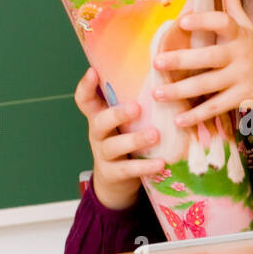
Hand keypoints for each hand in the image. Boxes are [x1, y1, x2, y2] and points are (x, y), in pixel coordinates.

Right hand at [74, 66, 166, 210]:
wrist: (117, 181)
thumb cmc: (128, 140)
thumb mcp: (127, 122)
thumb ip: (138, 102)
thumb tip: (167, 73)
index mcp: (100, 116)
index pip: (85, 100)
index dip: (86, 86)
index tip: (93, 71)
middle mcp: (98, 134)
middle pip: (100, 121)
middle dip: (117, 114)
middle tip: (137, 107)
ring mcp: (103, 155)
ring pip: (114, 146)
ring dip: (134, 140)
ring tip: (155, 135)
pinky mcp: (113, 174)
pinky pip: (127, 170)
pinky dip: (144, 167)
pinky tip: (161, 164)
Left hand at [151, 0, 252, 126]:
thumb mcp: (247, 25)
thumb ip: (230, 0)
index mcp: (238, 34)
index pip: (223, 22)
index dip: (204, 21)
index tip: (182, 22)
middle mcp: (240, 55)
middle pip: (209, 57)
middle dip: (181, 60)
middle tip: (157, 63)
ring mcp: (241, 78)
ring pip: (208, 85)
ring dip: (181, 91)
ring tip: (158, 94)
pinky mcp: (242, 98)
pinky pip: (216, 107)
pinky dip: (197, 116)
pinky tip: (178, 120)